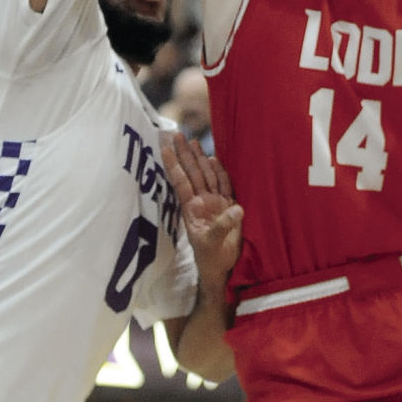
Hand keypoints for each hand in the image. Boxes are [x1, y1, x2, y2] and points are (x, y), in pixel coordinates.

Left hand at [162, 132, 242, 285]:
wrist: (222, 267)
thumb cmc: (211, 257)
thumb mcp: (212, 243)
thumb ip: (222, 225)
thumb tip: (236, 208)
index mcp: (192, 209)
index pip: (181, 181)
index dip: (174, 164)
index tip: (165, 148)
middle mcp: (201, 202)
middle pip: (193, 173)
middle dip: (185, 154)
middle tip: (178, 134)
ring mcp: (214, 202)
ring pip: (206, 175)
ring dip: (200, 158)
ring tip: (193, 141)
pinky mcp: (228, 206)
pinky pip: (224, 184)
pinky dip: (220, 171)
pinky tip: (213, 159)